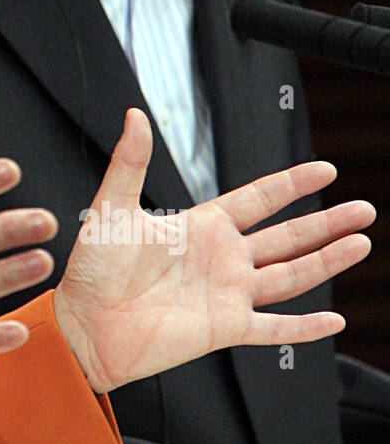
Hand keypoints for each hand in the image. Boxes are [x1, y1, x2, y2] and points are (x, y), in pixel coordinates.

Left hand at [52, 109, 374, 393]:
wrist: (82, 324)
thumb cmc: (90, 269)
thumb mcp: (112, 207)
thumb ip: (130, 162)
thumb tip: (133, 115)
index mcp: (199, 227)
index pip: (258, 199)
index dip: (292, 183)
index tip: (325, 169)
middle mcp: (220, 259)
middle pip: (287, 236)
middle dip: (326, 222)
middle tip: (364, 208)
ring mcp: (226, 294)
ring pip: (291, 275)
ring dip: (327, 261)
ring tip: (361, 243)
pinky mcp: (225, 328)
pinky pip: (275, 328)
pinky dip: (305, 327)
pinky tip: (334, 321)